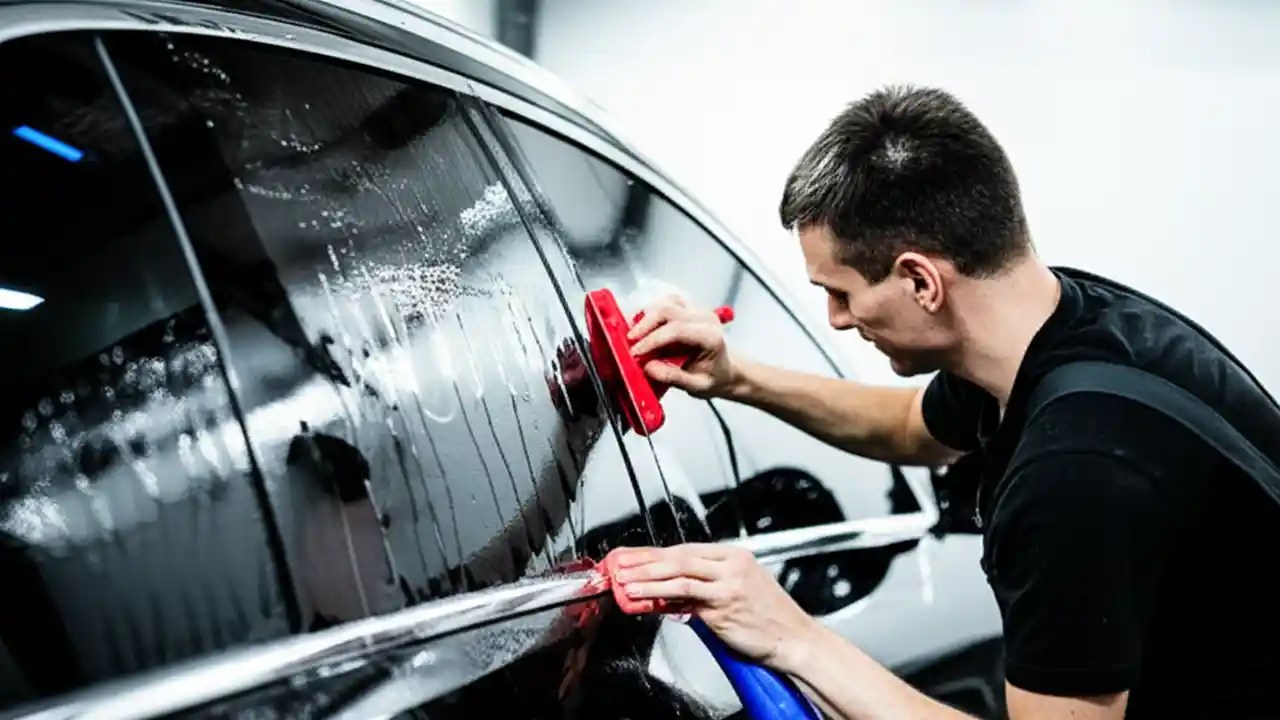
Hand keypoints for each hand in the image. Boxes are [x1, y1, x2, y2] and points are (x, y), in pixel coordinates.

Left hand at [605, 543, 822, 671]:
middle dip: (645, 560)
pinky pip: (685, 594)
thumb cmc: (769, 619)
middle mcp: (731, 565)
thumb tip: (669, 593)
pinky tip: (643, 596)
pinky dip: (660, 594)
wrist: (794, 639)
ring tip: (625, 581)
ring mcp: (727, 583)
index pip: (686, 549)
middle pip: (679, 556)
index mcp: (735, 556)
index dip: (656, 553)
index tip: (634, 557)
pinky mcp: (722, 604)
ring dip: (647, 577)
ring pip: (678, 572)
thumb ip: (706, 589)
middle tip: (621, 564)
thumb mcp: (738, 593)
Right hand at [626, 294, 735, 398]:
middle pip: (669, 311)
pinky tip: (645, 326)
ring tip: (635, 335)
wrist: (727, 371)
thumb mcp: (697, 387)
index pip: (677, 330)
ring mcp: (699, 311)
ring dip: (648, 317)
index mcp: (710, 337)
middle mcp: (706, 319)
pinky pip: (669, 303)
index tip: (636, 352)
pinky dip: (654, 312)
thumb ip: (674, 377)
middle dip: (645, 326)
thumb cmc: (714, 379)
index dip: (652, 339)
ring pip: (667, 303)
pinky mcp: (691, 309)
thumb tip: (648, 367)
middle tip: (630, 344)